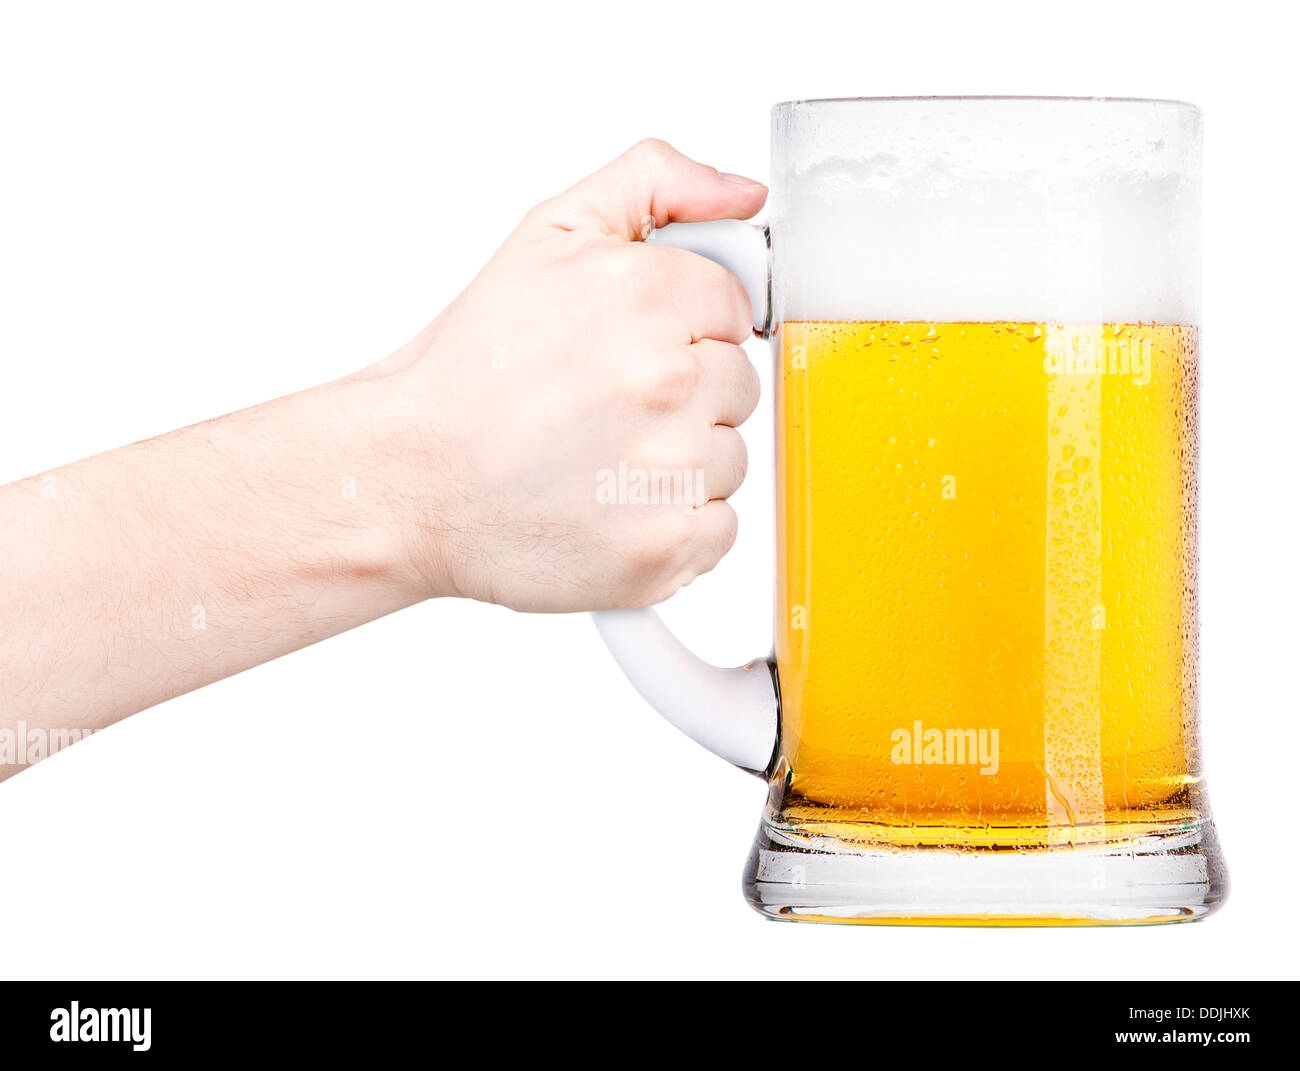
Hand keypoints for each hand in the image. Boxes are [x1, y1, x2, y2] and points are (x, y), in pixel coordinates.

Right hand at [381, 140, 767, 611]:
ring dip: (679, 465)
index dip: (685, 329)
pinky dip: (676, 527)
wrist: (409, 479)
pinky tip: (614, 510)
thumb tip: (743, 193)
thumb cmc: (469, 372)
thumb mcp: (549, 232)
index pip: (735, 309)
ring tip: (600, 461)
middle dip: (684, 395)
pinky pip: (720, 529)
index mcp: (646, 297)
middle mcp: (667, 381)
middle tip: (606, 408)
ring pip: (729, 460)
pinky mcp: (664, 549)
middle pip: (738, 386)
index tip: (635, 351)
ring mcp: (670, 472)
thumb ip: (654, 184)